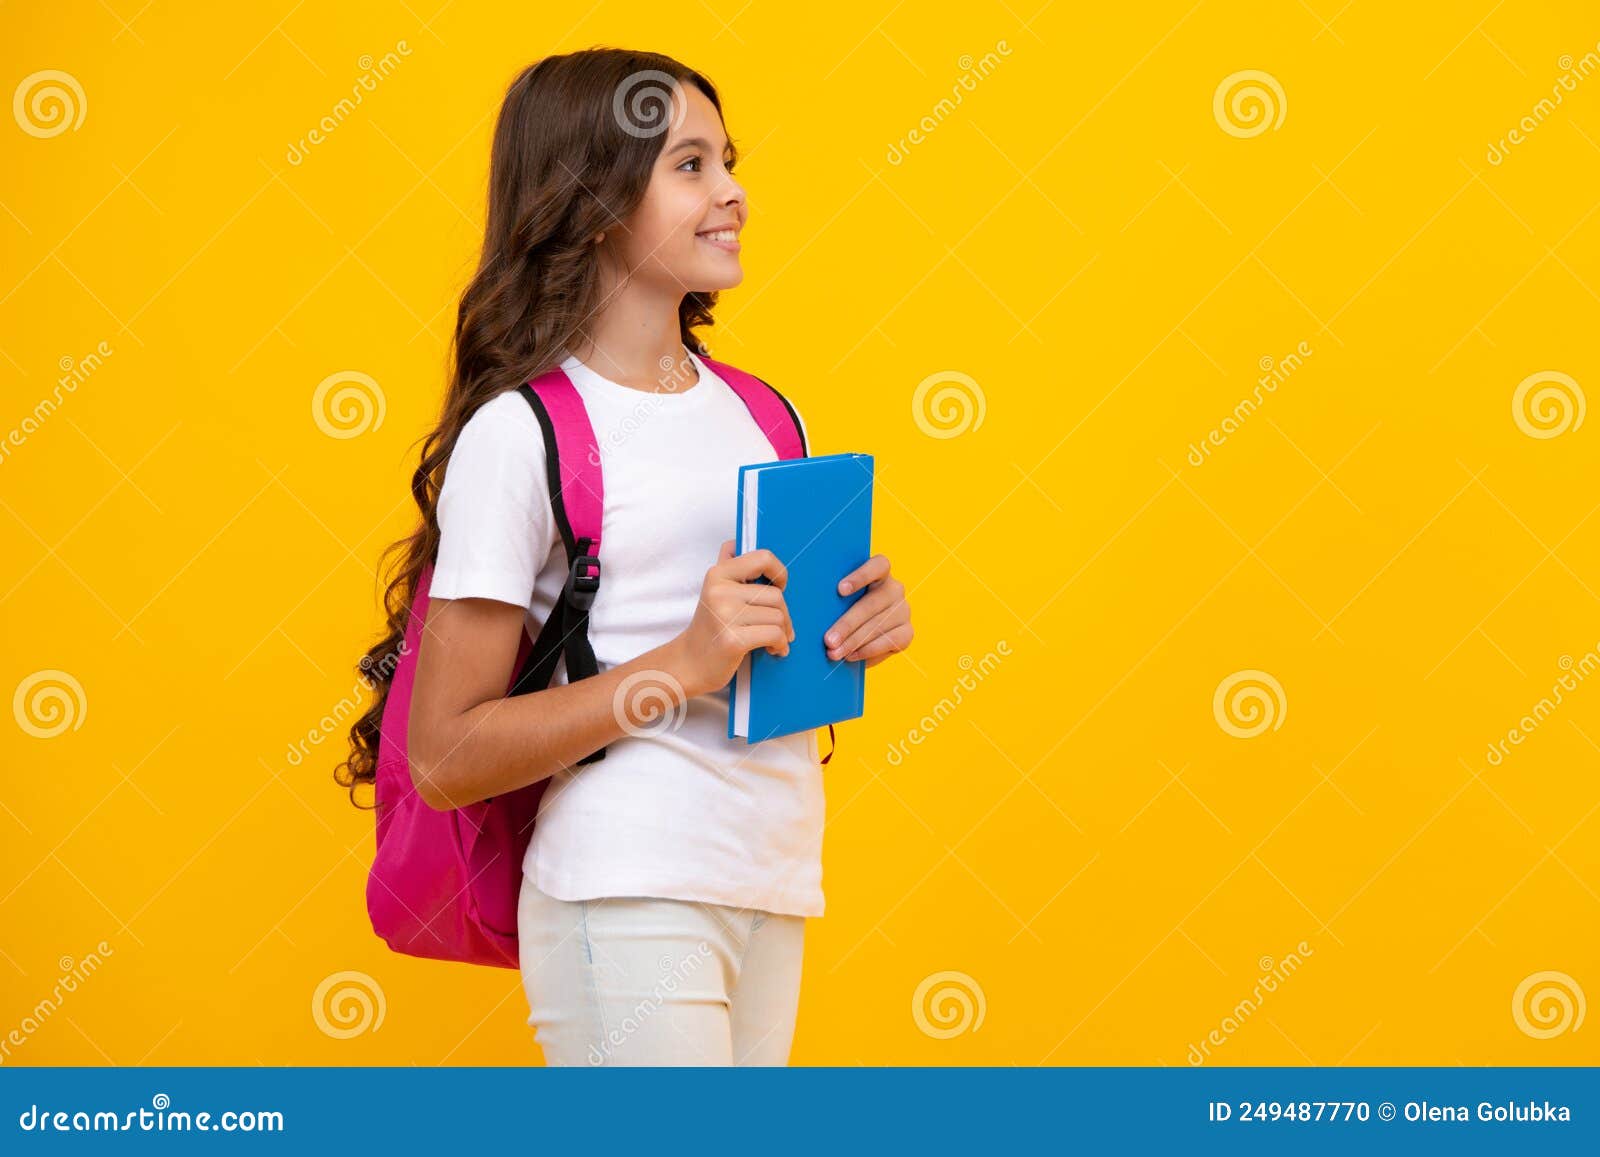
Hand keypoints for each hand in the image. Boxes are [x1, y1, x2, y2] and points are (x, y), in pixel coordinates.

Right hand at [668, 539, 795, 697]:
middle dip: (785, 614)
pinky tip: (774, 650)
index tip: (779, 587)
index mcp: (718, 574)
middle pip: (776, 595)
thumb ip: (727, 566)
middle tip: (781, 626)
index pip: (763, 558)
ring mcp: (725, 615)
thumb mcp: (713, 590)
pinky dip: (780, 644)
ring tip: (775, 640)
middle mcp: (720, 591)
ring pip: (777, 616)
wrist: (688, 663)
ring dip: (783, 631)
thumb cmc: (708, 628)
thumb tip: (739, 541)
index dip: (779, 572)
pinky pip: (774, 635)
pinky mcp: (733, 639)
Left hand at [824, 553, 913, 668]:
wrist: (861, 635)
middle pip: (872, 604)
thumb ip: (833, 598)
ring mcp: (903, 610)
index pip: (879, 565)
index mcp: (880, 572)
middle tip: (828, 640)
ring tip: (834, 653)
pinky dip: (868, 650)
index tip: (839, 590)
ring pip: (878, 626)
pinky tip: (851, 656)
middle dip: (847, 624)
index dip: (860, 576)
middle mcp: (895, 589)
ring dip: (854, 641)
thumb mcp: (839, 600)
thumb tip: (809, 604)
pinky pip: (889, 642)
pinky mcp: (907, 632)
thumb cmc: (843, 610)